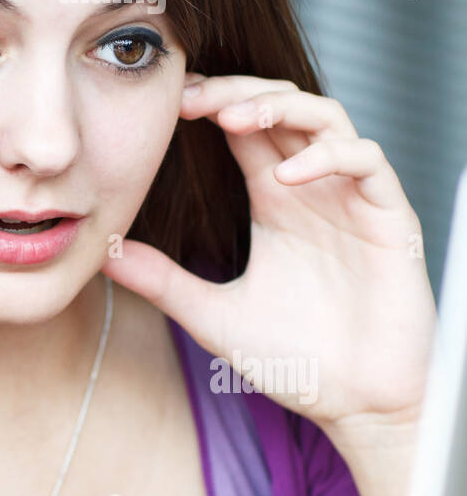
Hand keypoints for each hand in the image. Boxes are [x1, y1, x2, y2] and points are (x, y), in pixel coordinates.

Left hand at [103, 73, 434, 434]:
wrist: (356, 403)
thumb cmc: (297, 361)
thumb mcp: (211, 316)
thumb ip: (163, 282)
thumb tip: (105, 255)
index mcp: (274, 202)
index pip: (246, 128)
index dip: (212, 105)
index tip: (166, 106)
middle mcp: (313, 191)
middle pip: (282, 108)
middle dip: (237, 92)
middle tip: (189, 96)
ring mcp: (353, 200)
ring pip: (327, 119)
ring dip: (281, 107)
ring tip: (232, 117)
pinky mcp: (390, 218)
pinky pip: (366, 163)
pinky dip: (327, 159)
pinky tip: (286, 177)